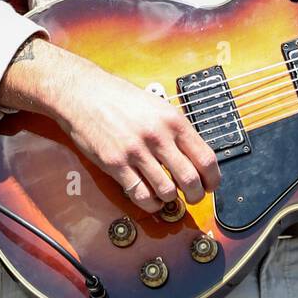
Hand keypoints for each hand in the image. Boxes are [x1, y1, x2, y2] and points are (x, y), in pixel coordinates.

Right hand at [55, 58, 221, 212]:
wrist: (84, 94)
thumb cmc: (119, 97)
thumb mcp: (157, 105)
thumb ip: (176, 129)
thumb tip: (194, 154)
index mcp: (173, 120)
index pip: (206, 158)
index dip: (213, 178)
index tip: (211, 185)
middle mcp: (158, 136)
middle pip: (190, 180)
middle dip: (196, 195)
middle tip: (193, 197)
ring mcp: (136, 151)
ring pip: (167, 191)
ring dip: (171, 200)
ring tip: (168, 196)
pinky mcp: (116, 164)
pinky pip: (140, 195)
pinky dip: (150, 203)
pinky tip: (150, 198)